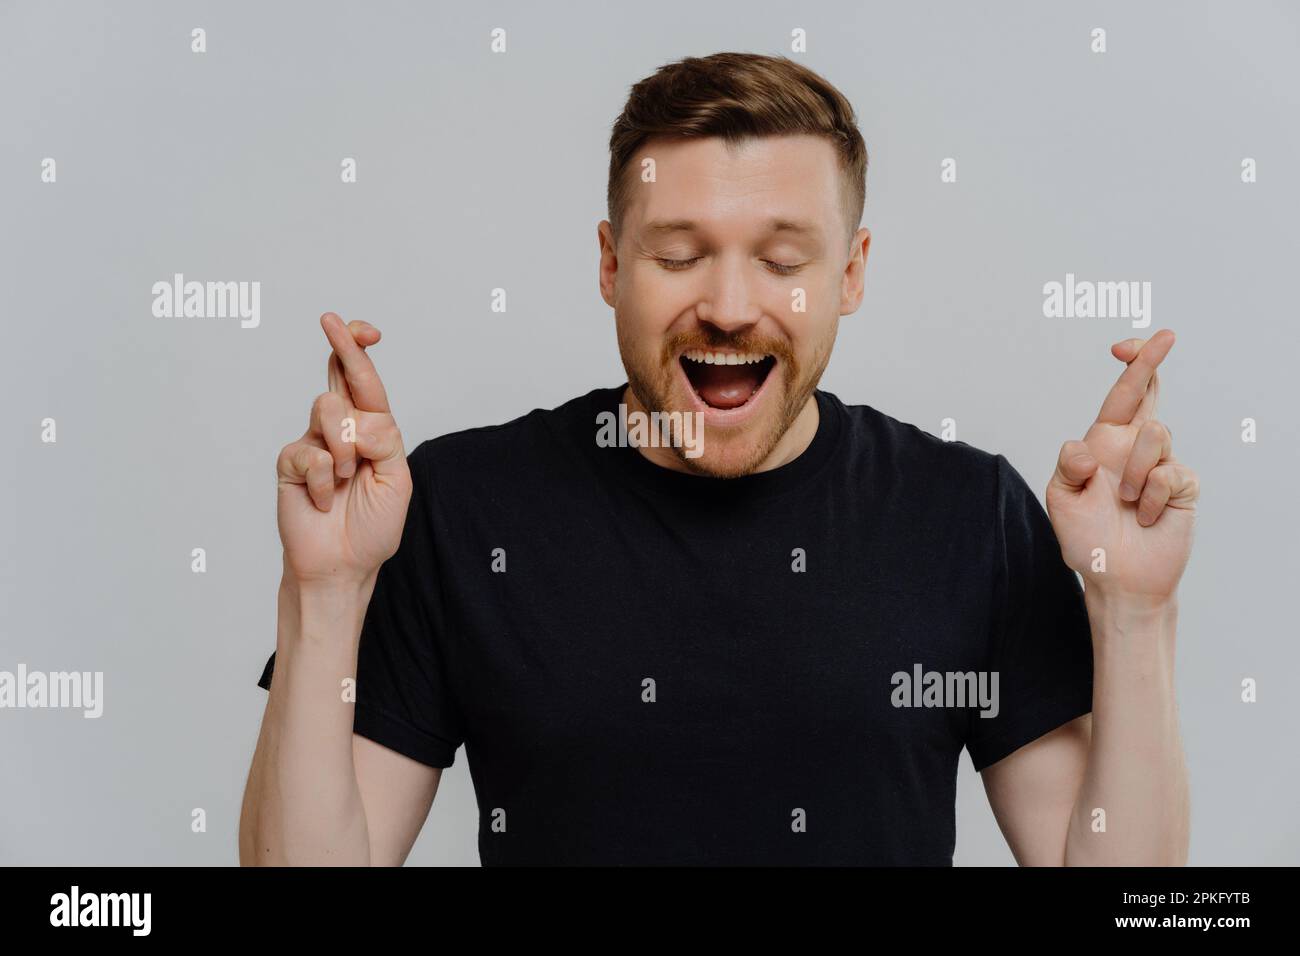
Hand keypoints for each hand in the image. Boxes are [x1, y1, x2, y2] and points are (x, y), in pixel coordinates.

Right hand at [275, 313, 412, 586]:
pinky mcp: (291, 461)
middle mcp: (343, 430)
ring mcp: (314, 443)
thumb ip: (385, 438)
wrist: (342, 565)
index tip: (363, 329)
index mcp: (373, 430)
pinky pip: (311, 453)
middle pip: (339, 378)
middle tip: (332, 320)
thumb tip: (358, 416)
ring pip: (329, 411)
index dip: (360, 350)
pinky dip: (325, 481)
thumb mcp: (397, 478)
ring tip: (347, 481)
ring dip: (347, 448)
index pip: (365, 382)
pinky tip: (324, 501)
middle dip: (344, 348)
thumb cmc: (373, 525)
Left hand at [1045, 329, 1199, 604]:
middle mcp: (1133, 448)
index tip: (1127, 345)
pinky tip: (1145, 518)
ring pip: (1154, 435)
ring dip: (1133, 472)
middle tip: (1164, 336)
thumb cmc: (1087, 539)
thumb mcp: (1062, 501)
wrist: (1117, 579)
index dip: (1130, 366)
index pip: (1121, 396)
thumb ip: (1067, 468)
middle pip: (1149, 393)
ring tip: (1125, 503)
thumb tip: (1083, 446)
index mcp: (1103, 444)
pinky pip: (1168, 474)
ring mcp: (1161, 465)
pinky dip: (1150, 498)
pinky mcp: (1183, 486)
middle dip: (1152, 361)